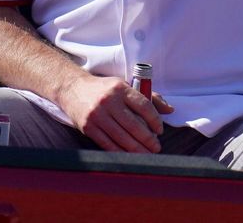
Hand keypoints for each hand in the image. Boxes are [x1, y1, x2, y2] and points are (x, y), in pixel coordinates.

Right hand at [55, 73, 174, 152]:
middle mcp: (108, 101)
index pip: (144, 106)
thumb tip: (170, 110)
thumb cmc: (103, 89)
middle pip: (134, 125)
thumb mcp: (124, 86)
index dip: (155, 120)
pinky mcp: (88, 127)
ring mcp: (97, 115)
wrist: (72, 88)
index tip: (159, 130)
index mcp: (120, 89)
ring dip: (138, 150)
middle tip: (157, 147)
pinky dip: (121, 152)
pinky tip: (130, 156)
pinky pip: (108, 144)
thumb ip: (148, 97)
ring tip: (147, 154)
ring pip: (122, 138)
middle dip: (148, 140)